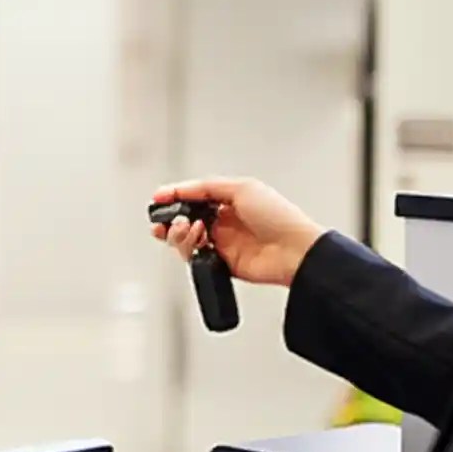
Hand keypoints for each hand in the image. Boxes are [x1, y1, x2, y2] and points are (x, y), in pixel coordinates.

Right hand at [151, 177, 326, 286]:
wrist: (294, 251)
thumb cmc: (278, 217)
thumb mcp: (241, 188)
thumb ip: (207, 187)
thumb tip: (180, 190)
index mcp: (228, 200)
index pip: (192, 196)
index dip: (173, 197)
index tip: (158, 198)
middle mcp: (222, 222)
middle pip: (183, 219)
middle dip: (171, 219)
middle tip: (171, 220)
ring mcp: (221, 243)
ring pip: (184, 239)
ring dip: (180, 234)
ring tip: (191, 230)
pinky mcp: (221, 263)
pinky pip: (195, 257)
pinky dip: (190, 250)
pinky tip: (199, 243)